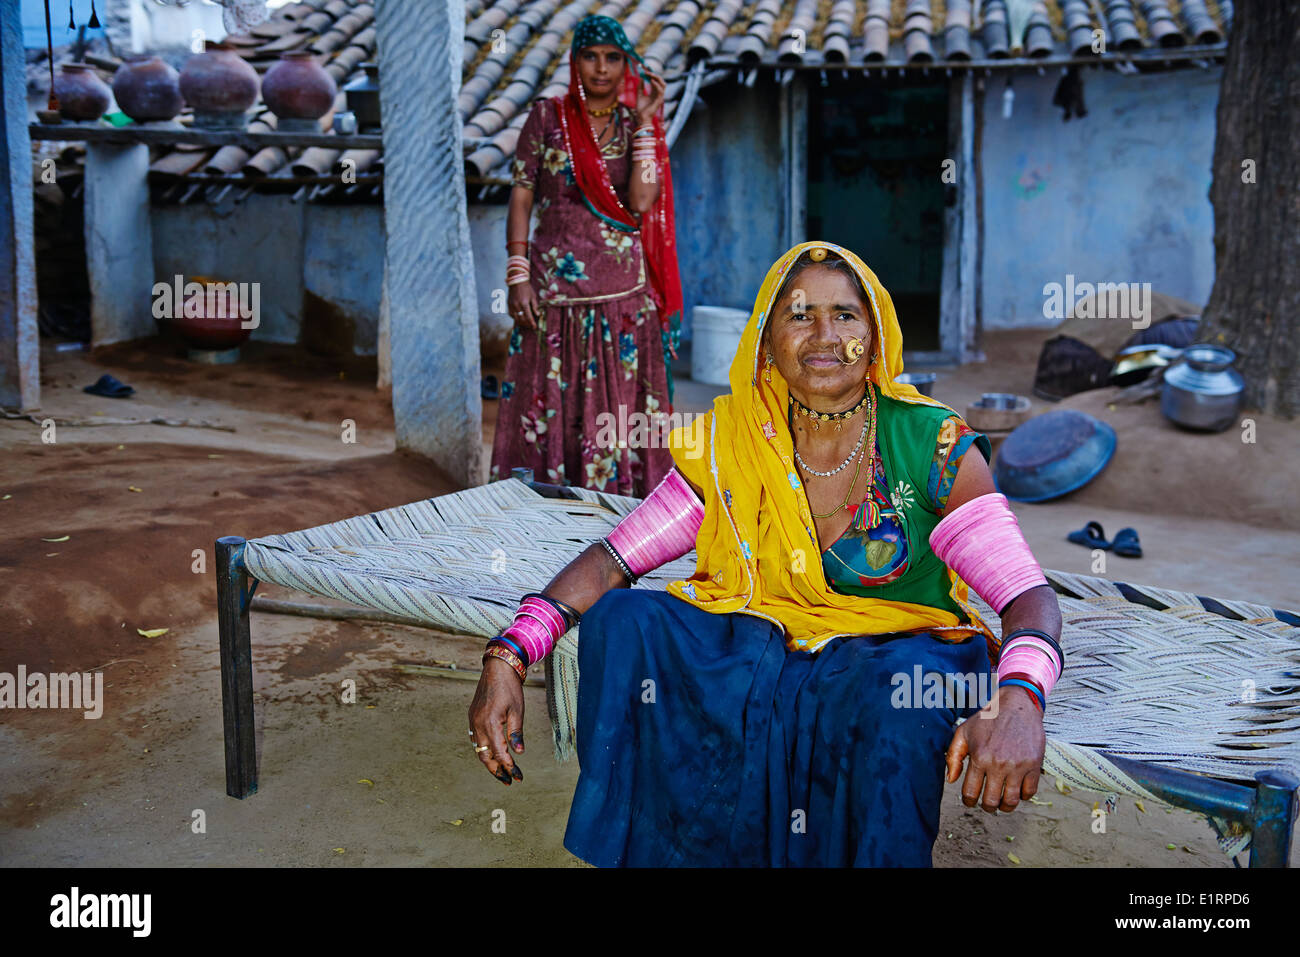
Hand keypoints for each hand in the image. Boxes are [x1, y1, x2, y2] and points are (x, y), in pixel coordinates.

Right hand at [468, 657, 526, 785]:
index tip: (518, 777)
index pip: (499, 753)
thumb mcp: (518, 711)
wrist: (497, 668)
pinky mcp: (472, 716)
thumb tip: (519, 753)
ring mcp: (473, 720)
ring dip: (489, 762)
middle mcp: (478, 724)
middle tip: (509, 781)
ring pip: (478, 749)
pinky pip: (476, 739)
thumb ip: (516, 733)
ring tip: (502, 772)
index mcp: (490, 723)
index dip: (509, 767)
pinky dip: (483, 750)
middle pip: (485, 756)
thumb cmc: (510, 688)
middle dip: (496, 770)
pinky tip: (493, 754)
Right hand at [508, 281, 540, 330]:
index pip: (528, 317)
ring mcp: (511, 305)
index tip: (534, 327)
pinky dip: (515, 318)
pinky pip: (511, 314)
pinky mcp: (508, 304)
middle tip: (531, 326)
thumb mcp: (533, 296)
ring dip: (521, 323)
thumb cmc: (526, 288)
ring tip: (525, 324)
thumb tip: (538, 314)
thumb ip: (535, 306)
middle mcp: (517, 305)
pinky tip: (519, 319)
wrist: (517, 281)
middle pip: (522, 319)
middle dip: (527, 324)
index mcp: (524, 303)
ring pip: (516, 318)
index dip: (532, 323)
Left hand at [635, 72, 665, 125]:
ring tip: (649, 74)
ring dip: (656, 78)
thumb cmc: (641, 108)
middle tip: (647, 71)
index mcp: (654, 92)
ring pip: (663, 84)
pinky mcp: (659, 100)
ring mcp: (660, 97)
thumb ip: (641, 86)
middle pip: (661, 81)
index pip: (655, 81)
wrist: (641, 118)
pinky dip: (656, 85)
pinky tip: (651, 81)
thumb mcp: (639, 94)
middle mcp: (658, 94)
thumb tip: (641, 77)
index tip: (645, 69)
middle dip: (654, 74)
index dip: (651, 74)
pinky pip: (660, 90)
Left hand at [944, 685, 1044, 812]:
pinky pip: (1030, 792)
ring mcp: (1018, 766)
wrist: (1017, 706)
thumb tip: (951, 780)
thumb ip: (953, 756)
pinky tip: (1017, 790)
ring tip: (1002, 803)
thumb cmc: (987, 719)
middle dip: (987, 807)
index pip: (971, 792)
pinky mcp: (1034, 765)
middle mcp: (999, 764)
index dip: (968, 801)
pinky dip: (1023, 796)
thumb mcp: (963, 732)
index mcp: (979, 757)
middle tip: (987, 804)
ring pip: (1012, 801)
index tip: (970, 801)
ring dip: (1005, 807)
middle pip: (991, 801)